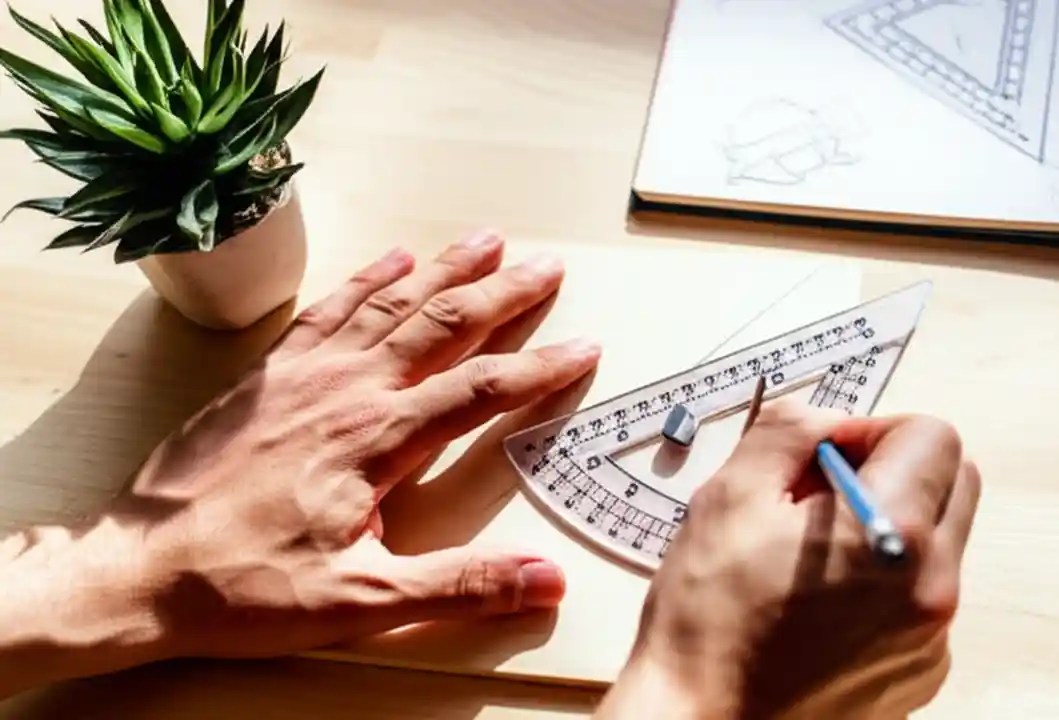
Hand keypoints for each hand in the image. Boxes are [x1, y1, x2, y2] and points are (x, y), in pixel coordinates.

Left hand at [0, 231, 599, 695]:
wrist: (138, 570)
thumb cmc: (245, 589)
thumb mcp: (361, 604)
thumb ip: (458, 587)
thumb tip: (544, 581)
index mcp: (378, 442)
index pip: (479, 391)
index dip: (539, 368)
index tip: (582, 347)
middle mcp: (348, 391)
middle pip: (443, 326)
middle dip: (503, 294)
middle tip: (548, 267)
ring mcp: (305, 375)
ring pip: (393, 305)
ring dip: (446, 270)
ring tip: (489, 240)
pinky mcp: (269, 374)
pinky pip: (330, 309)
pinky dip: (368, 280)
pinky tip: (394, 258)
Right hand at [596, 399, 980, 719]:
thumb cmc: (707, 617)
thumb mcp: (730, 495)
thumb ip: (793, 430)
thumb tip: (832, 426)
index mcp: (894, 535)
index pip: (934, 435)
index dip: (876, 430)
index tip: (827, 458)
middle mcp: (934, 588)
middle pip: (955, 483)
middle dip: (897, 470)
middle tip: (823, 497)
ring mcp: (933, 639)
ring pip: (940, 543)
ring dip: (891, 528)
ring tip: (814, 561)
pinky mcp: (921, 675)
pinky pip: (923, 600)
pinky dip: (887, 585)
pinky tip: (824, 609)